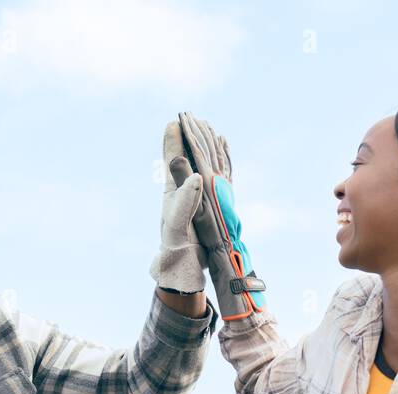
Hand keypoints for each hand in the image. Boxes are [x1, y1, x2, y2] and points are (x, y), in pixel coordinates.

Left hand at [174, 112, 266, 320]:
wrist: (184, 273)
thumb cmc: (176, 254)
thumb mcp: (177, 228)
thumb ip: (184, 202)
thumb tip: (194, 175)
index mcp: (173, 193)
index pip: (172, 158)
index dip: (174, 139)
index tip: (175, 120)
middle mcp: (185, 191)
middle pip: (188, 157)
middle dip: (191, 137)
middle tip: (193, 117)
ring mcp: (197, 197)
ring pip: (203, 165)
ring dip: (206, 147)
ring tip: (210, 128)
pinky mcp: (211, 205)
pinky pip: (219, 178)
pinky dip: (223, 163)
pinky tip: (224, 152)